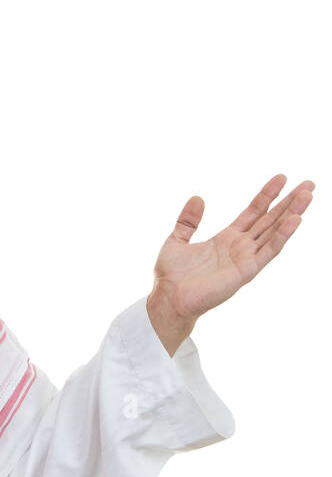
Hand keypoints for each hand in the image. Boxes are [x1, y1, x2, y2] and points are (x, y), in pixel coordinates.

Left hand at [146, 173, 313, 355]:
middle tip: (309, 183)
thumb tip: (197, 197)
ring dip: (292, 213)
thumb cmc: (171, 276)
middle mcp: (240, 247)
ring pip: (274, 231)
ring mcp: (246, 258)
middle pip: (270, 219)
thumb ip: (188, 220)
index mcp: (227, 238)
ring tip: (308, 195)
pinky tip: (296, 219)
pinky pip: (269, 250)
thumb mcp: (176, 240)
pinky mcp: (247, 270)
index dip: (267, 195)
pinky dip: (283, 235)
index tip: (282, 177)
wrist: (168, 298)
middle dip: (289, 201)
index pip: (253, 211)